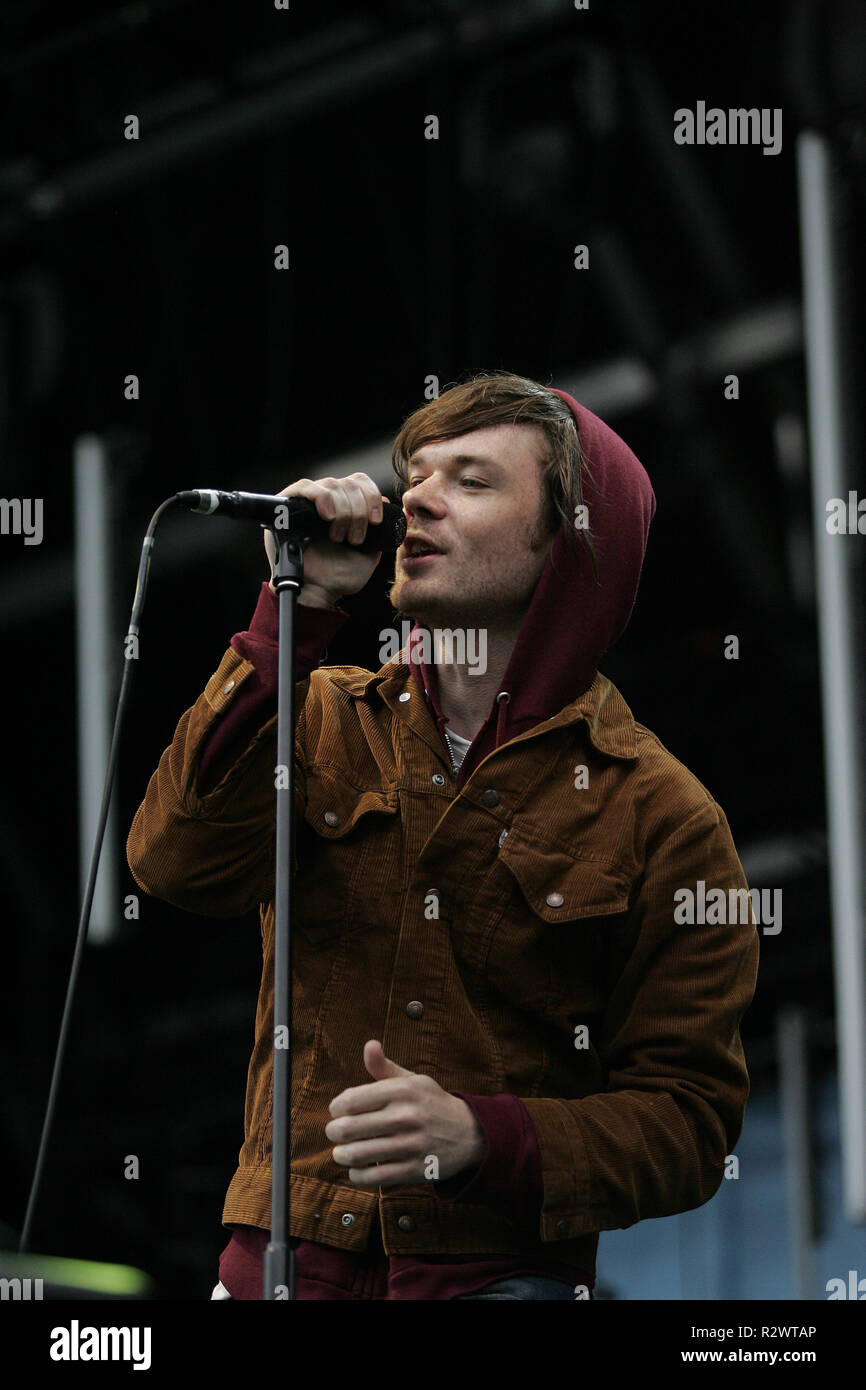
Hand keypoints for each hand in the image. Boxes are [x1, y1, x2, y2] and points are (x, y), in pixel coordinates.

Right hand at [263, 473, 390, 603]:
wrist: (316, 591)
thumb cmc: (339, 576)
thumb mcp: (369, 555)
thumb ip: (379, 532)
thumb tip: (386, 502)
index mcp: (346, 507)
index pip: (360, 482)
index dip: (372, 496)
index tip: (375, 521)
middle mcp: (328, 501)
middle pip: (349, 483)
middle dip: (358, 511)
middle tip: (354, 538)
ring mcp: (308, 502)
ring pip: (331, 485)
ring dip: (342, 510)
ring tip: (338, 537)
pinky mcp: (287, 505)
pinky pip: (304, 486)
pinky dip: (321, 498)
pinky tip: (328, 518)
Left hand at [324, 1040, 485, 1187]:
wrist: (470, 1134)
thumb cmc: (432, 1104)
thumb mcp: (413, 1081)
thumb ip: (385, 1067)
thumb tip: (369, 1045)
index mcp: (402, 1091)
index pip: (350, 1099)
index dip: (336, 1108)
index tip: (336, 1112)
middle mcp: (405, 1116)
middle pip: (348, 1128)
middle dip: (334, 1132)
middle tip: (334, 1133)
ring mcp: (410, 1145)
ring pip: (357, 1154)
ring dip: (342, 1155)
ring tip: (342, 1152)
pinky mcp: (414, 1170)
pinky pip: (373, 1177)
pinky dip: (357, 1175)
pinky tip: (357, 1169)